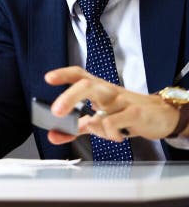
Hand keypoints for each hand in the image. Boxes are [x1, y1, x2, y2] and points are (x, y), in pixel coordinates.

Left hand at [45, 66, 179, 143]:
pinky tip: (117, 135)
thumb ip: (76, 126)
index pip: (79, 74)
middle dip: (69, 97)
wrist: (162, 115)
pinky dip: (111, 134)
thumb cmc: (126, 112)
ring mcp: (122, 100)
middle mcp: (107, 91)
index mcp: (97, 88)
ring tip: (101, 131)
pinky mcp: (136, 113)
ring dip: (94, 125)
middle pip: (86, 84)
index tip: (48, 78)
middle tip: (56, 112)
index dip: (63, 74)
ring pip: (101, 107)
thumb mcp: (98, 118)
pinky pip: (116, 123)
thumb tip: (53, 135)